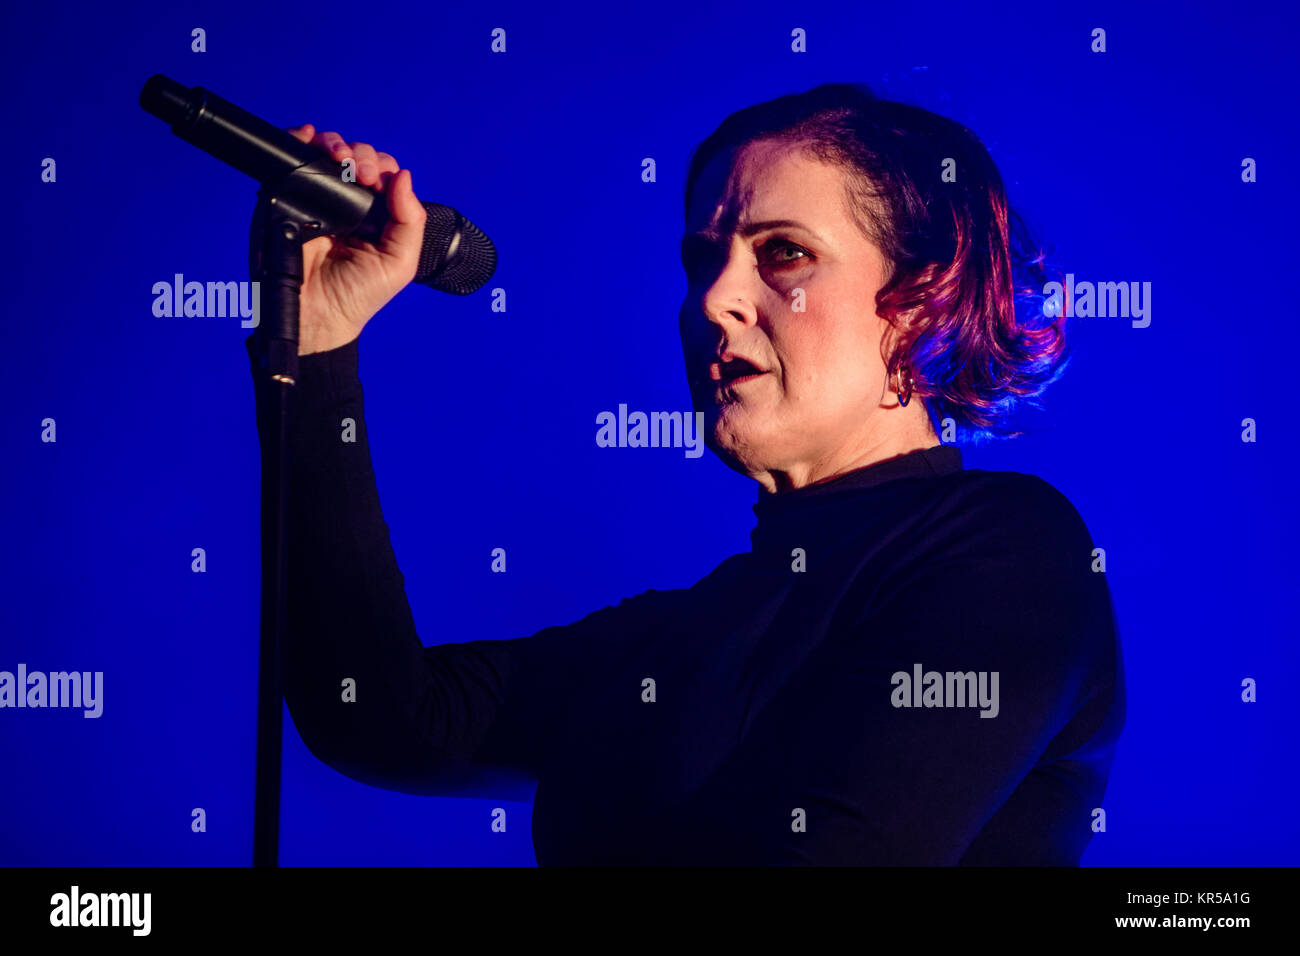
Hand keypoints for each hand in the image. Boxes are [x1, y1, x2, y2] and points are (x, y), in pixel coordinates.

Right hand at [283, 124, 426, 354]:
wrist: (316, 312)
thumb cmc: (359, 294)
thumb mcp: (400, 262)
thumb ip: (410, 221)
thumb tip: (404, 176)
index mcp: (379, 214)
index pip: (384, 173)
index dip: (381, 167)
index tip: (375, 180)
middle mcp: (350, 203)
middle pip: (357, 156)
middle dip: (360, 154)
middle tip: (360, 173)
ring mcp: (319, 197)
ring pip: (329, 152)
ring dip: (336, 145)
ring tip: (339, 159)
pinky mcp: (290, 196)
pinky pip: (294, 157)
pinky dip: (301, 139)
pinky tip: (310, 138)